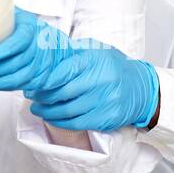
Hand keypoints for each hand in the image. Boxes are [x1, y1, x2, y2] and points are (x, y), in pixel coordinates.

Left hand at [0, 8, 74, 91]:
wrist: (42, 37)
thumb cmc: (19, 23)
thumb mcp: (11, 12)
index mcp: (30, 26)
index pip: (23, 38)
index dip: (10, 47)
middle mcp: (37, 44)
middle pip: (18, 62)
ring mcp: (37, 62)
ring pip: (19, 77)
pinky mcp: (34, 75)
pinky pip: (19, 85)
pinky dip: (1, 86)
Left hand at [27, 44, 158, 130]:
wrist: (142, 89)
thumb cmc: (115, 68)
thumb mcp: (98, 51)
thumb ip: (74, 51)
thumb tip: (47, 50)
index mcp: (97, 61)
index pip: (65, 70)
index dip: (46, 78)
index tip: (32, 81)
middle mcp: (102, 81)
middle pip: (64, 92)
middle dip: (43, 95)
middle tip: (30, 95)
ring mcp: (105, 101)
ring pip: (68, 110)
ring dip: (48, 111)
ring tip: (36, 108)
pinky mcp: (107, 118)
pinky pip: (77, 123)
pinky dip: (60, 122)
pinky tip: (51, 118)